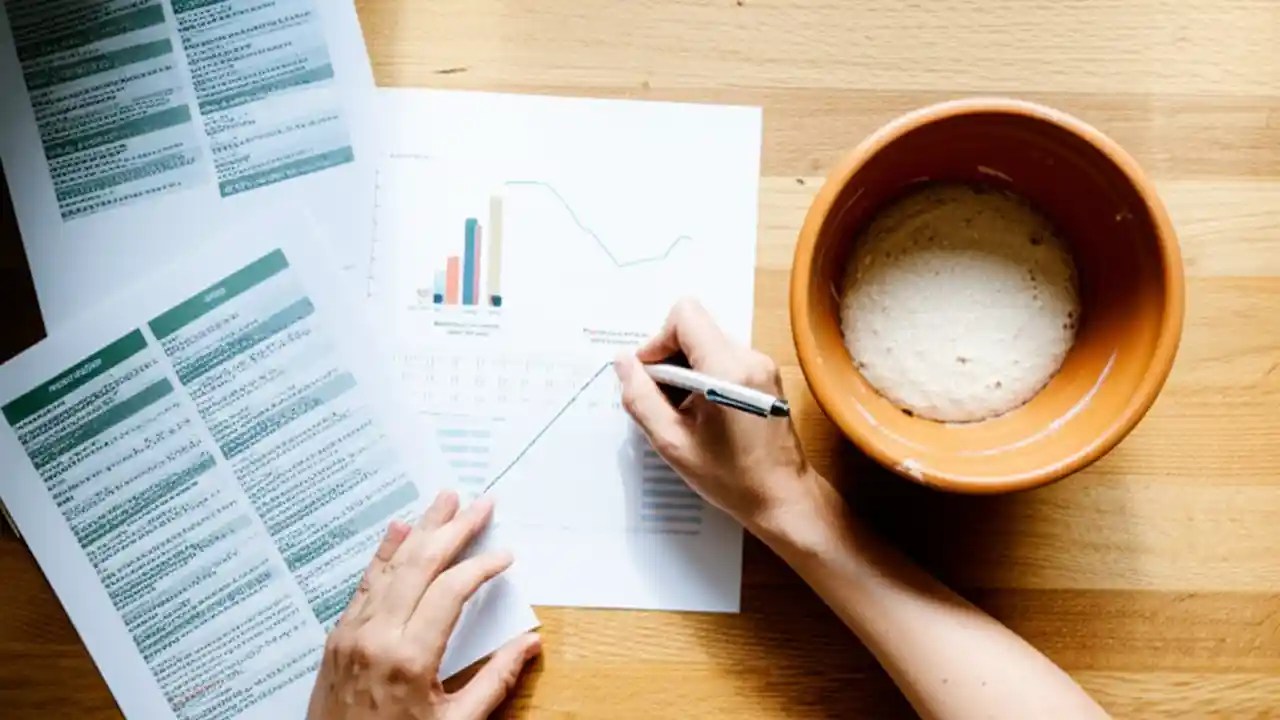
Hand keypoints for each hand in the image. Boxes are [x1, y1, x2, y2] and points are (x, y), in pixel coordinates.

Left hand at [308, 491, 540, 719]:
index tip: (504, 556)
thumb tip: (529, 644)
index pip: (451, 591)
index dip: (481, 567)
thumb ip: (495, 681)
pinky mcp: (338, 638)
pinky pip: (365, 584)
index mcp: (410, 659)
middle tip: (480, 505)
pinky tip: (397, 531)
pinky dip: (384, 554)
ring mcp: (352, 634)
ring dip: (421, 530)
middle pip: (421, 566)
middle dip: (454, 530)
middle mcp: (377, 637)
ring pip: (390, 567)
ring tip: (444, 501)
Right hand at [614, 299, 816, 531]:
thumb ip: (641, 398)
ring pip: (707, 342)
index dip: (658, 341)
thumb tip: (623, 362)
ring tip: (682, 412)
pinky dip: (704, 376)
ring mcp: (761, 365)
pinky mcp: (765, 376)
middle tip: (662, 401)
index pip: (685, 316)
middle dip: (669, 358)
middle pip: (695, 328)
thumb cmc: (732, 478)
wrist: (783, 497)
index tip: (651, 377)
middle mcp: (750, 358)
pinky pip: (724, 358)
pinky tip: (701, 413)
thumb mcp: (673, 443)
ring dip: (685, 369)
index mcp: (728, 370)